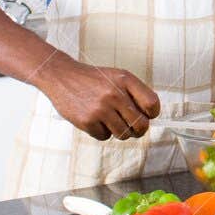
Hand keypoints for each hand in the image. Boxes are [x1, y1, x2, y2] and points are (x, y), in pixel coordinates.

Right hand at [36, 56, 160, 140]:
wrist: (63, 76)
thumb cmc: (94, 79)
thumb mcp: (117, 77)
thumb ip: (134, 93)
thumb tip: (149, 117)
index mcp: (126, 80)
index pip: (152, 104)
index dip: (152, 114)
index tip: (147, 115)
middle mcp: (115, 94)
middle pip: (141, 125)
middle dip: (139, 130)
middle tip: (132, 127)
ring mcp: (100, 108)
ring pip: (123, 134)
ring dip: (119, 131)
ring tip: (111, 120)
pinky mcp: (87, 121)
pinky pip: (104, 137)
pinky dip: (102, 132)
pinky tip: (95, 120)